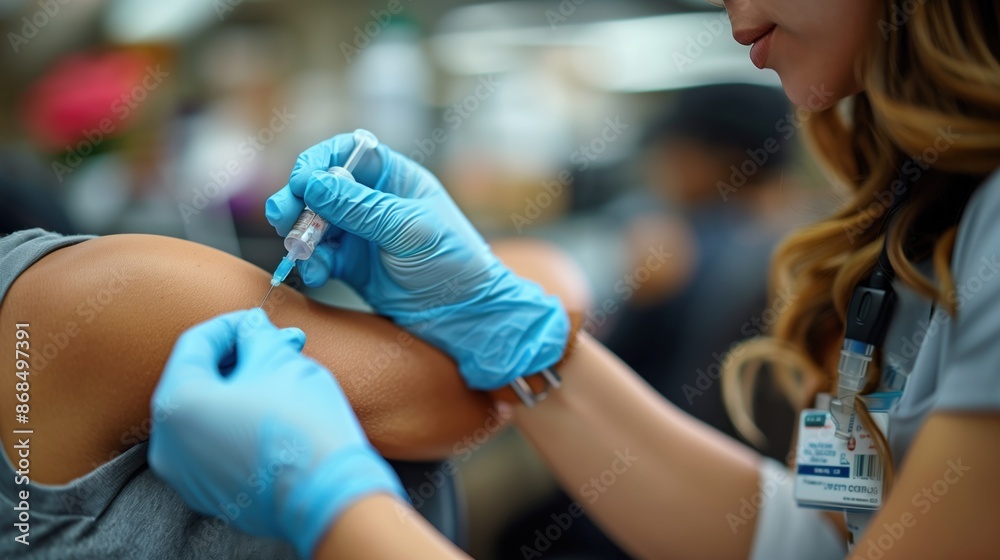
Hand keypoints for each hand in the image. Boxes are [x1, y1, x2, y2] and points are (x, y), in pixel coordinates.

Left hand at [149, 309, 403, 558]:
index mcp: (179, 403)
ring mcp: (186, 473)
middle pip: (197, 380)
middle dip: (238, 358)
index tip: (257, 320)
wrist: (330, 494)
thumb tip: (250, 327)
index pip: (196, 344)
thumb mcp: (280, 363)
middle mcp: (169, 443)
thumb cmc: (304, 428)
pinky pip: (214, 445)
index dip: (231, 324)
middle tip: (275, 345)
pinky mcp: (209, 493)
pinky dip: (235, 423)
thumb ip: (256, 336)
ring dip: (237, 389)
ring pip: (205, 414)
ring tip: (279, 377)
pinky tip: (271, 412)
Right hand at [265, 132, 568, 388]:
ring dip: (300, 235)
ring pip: (314, 223)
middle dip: (298, 201)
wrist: (466, 317)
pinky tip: (317, 274)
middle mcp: (374, 201)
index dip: (318, 161)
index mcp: (395, 178)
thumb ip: (360, 207)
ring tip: (301, 252)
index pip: (347, 152)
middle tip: (285, 220)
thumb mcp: (409, 230)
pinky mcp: (353, 267)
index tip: (302, 182)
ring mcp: (361, 234)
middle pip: (320, 187)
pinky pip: (320, 257)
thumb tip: (312, 184)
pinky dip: (311, 264)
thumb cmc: (454, 263)